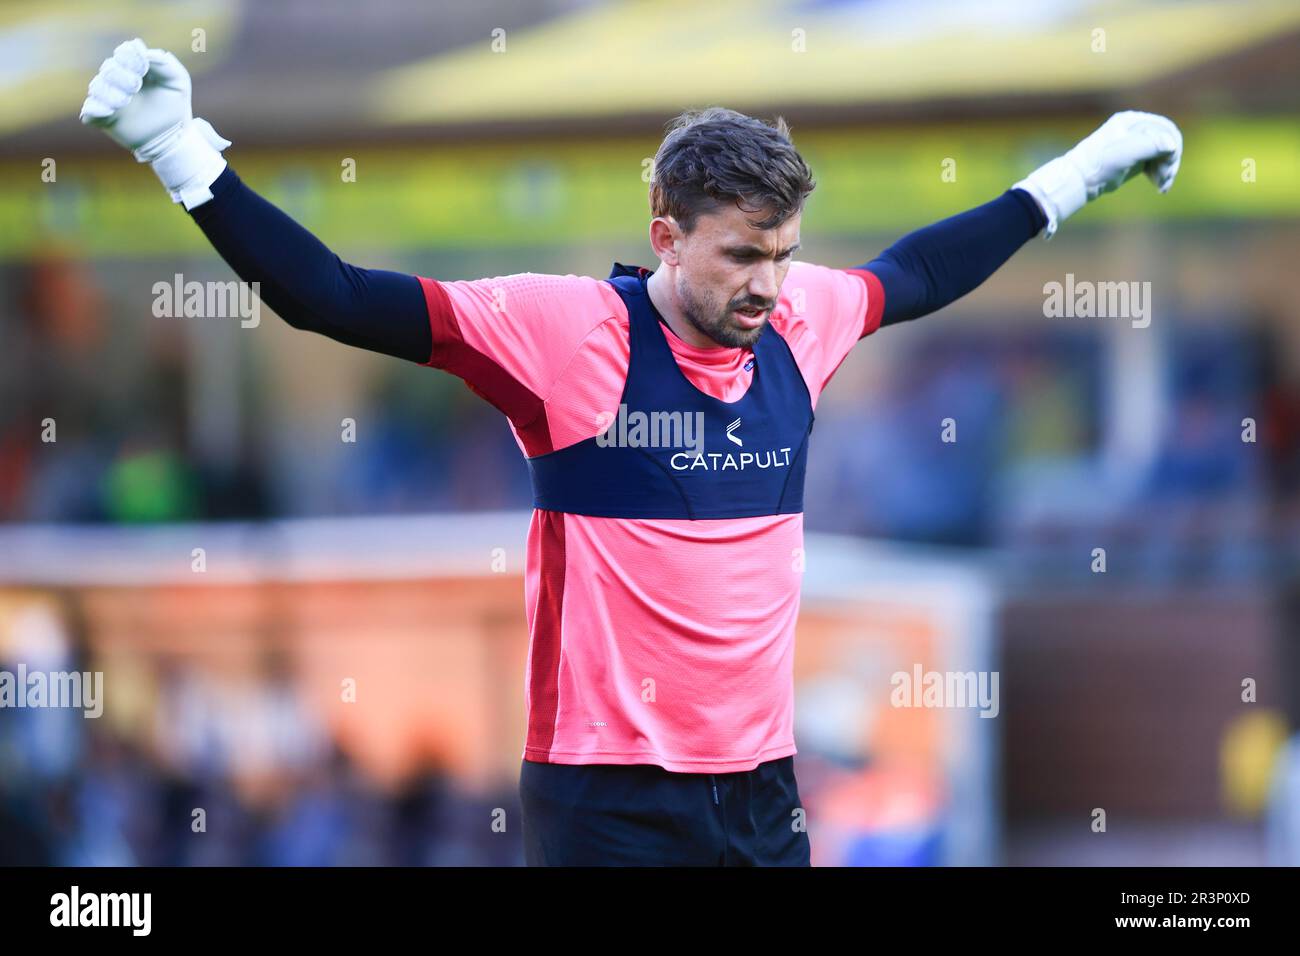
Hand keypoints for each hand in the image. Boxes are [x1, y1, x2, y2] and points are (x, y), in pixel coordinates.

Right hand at [79, 37, 230, 208]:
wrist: (178, 146)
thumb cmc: (180, 113)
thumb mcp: (179, 82)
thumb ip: (167, 62)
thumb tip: (146, 52)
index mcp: (136, 72)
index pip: (122, 54)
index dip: (128, 57)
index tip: (141, 65)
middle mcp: (120, 86)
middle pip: (107, 70)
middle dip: (119, 75)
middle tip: (133, 86)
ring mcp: (111, 104)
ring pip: (97, 88)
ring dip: (109, 91)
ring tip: (125, 101)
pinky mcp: (106, 122)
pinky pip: (89, 112)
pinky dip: (95, 110)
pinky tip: (108, 112)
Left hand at [1015, 110, 1182, 237]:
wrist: (1080, 180)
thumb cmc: (1100, 163)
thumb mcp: (1127, 151)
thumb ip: (1152, 144)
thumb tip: (1172, 144)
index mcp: (1133, 121)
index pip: (1166, 129)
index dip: (1172, 147)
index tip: (1167, 165)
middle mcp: (1135, 130)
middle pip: (1167, 142)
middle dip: (1170, 161)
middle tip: (1165, 179)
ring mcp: (1135, 145)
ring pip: (1162, 155)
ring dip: (1166, 170)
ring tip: (1162, 186)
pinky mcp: (1133, 160)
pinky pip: (1154, 165)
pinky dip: (1159, 175)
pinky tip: (1159, 186)